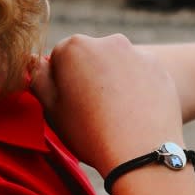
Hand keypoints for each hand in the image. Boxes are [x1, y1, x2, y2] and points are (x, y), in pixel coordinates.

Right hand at [30, 34, 184, 175]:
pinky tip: (135, 112)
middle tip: (91, 110)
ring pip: (116, 65)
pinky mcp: (159, 68)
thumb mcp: (52, 109)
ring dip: (112, 81)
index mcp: (75, 47)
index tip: (69, 104)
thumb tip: (35, 62)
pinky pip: (140, 75)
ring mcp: (137, 53)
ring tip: (115, 114)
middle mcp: (109, 41)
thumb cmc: (90, 132)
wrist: (142, 152)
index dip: (61, 82)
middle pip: (90, 57)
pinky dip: (136, 88)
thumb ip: (39, 79)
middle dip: (87, 76)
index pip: (59, 58)